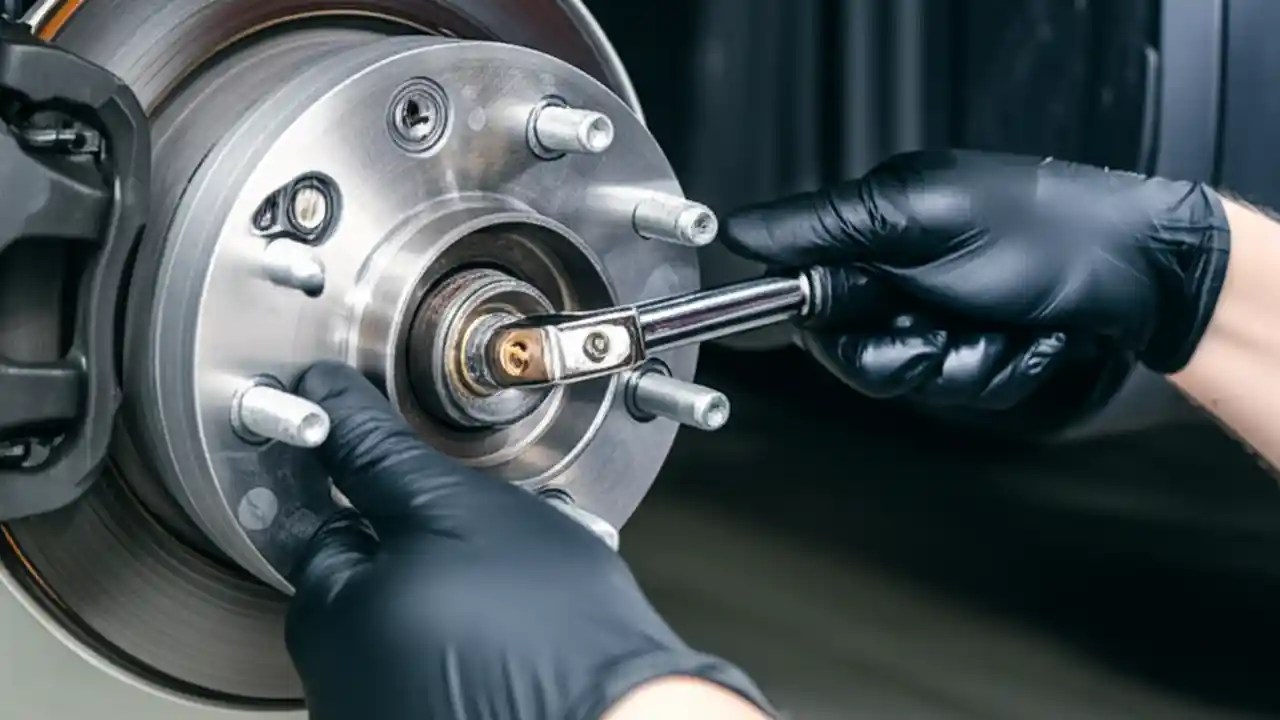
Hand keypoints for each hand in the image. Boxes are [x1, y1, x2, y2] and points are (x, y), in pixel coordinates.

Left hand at [285, 362, 768, 719]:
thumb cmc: (549, 636)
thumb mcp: (457, 508)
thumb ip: (381, 453)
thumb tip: (327, 398)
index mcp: (328, 623)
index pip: (334, 529)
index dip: (391, 494)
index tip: (428, 492)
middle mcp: (342, 682)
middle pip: (378, 580)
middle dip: (433, 548)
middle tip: (495, 546)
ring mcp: (387, 708)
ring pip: (418, 620)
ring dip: (461, 594)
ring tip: (523, 600)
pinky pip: (449, 662)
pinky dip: (479, 643)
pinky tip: (525, 639)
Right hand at [723, 150, 1230, 429]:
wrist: (1145, 277)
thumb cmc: (1046, 232)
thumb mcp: (921, 217)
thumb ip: (824, 228)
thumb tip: (741, 229)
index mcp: (875, 230)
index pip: (801, 296)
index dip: (828, 320)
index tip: (869, 310)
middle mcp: (899, 278)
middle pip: (856, 354)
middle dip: (916, 349)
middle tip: (955, 312)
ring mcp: (940, 320)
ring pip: (913, 381)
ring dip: (970, 360)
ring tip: (1011, 322)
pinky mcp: (976, 355)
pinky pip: (963, 393)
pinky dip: (1005, 370)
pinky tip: (1034, 337)